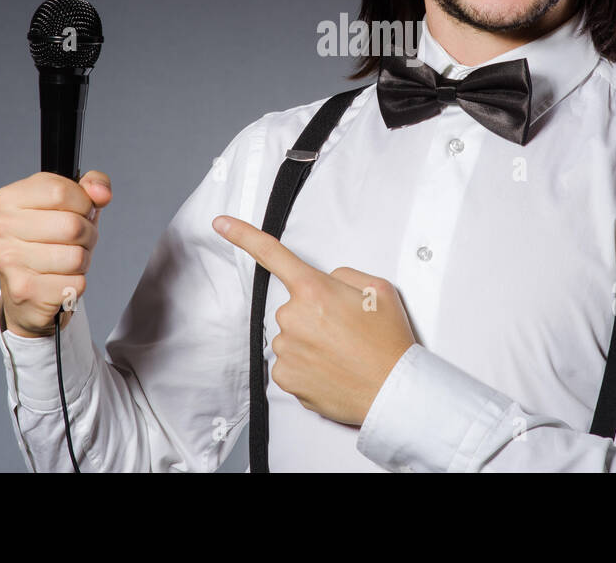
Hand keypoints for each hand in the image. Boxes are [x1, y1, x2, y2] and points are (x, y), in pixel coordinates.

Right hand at [0, 170, 112, 337]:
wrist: (29, 288)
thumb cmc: (52, 239)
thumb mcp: (73, 203)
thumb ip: (92, 185)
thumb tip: (102, 193)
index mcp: (9, 198)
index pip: (60, 191)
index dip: (83, 202)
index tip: (79, 210)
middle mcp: (1, 227)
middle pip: (72, 225)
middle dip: (88, 234)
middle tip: (77, 239)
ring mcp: (8, 260)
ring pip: (76, 256)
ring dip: (83, 259)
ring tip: (67, 259)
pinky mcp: (23, 290)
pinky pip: (75, 283)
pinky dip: (77, 282)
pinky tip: (59, 279)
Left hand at [212, 214, 416, 426]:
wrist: (394, 391)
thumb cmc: (388, 341)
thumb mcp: (377, 289)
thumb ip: (342, 275)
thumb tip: (325, 284)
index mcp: (314, 290)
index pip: (271, 254)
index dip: (242, 235)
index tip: (220, 224)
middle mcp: (293, 318)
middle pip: (294, 307)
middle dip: (314, 315)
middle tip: (345, 332)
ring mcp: (286, 349)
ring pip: (292, 337)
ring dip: (311, 343)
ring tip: (343, 355)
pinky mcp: (285, 378)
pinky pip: (290, 363)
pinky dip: (307, 366)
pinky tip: (331, 370)